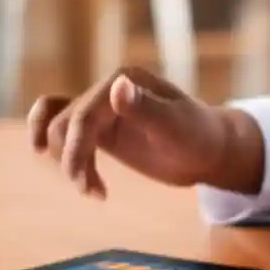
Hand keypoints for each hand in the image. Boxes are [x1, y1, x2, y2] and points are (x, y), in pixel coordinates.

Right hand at [27, 67, 241, 198]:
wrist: (210, 151)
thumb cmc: (198, 136)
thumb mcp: (175, 126)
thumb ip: (145, 108)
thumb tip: (116, 85)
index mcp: (124, 79)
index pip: (84, 112)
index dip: (76, 147)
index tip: (82, 181)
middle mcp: (108, 89)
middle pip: (66, 121)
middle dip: (71, 158)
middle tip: (90, 190)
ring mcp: (103, 109)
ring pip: (60, 127)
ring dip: (66, 160)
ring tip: (91, 190)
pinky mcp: (101, 128)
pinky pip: (65, 129)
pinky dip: (59, 150)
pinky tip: (76, 177)